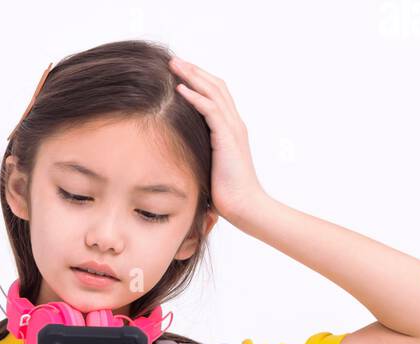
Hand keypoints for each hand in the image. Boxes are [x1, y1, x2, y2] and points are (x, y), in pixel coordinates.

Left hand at [168, 55, 268, 225]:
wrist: (245, 207)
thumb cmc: (228, 196)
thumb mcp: (210, 169)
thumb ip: (201, 156)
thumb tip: (181, 158)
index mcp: (231, 131)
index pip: (217, 96)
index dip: (199, 81)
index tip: (180, 73)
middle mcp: (234, 125)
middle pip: (215, 86)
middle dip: (194, 71)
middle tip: (174, 61)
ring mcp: (233, 130)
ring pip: (213, 92)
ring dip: (192, 77)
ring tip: (174, 66)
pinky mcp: (227, 138)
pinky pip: (210, 110)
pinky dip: (195, 97)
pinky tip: (180, 89)